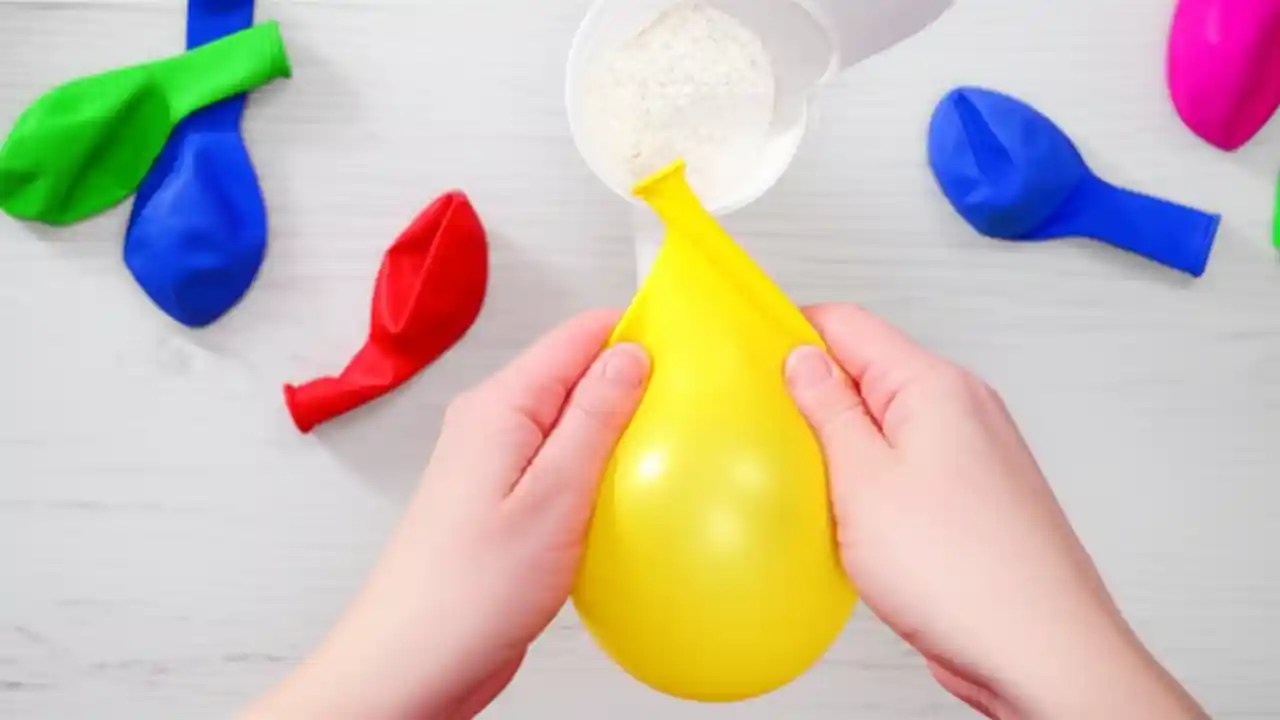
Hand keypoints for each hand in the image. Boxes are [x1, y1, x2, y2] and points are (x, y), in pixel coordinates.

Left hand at [246, 310, 649, 719]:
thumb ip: (594, 418)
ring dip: (614, 435)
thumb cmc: (470, 591)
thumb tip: (629, 354)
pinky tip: (621, 503)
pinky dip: (594, 474)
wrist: (415, 663)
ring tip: (660, 459)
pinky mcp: (503, 500)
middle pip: (575, 373)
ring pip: (570, 422)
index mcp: (500, 406)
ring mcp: (494, 462)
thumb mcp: (553, 496)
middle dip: (630, 386)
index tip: (684, 355)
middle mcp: (491, 422)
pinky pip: (559, 465)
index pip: (578, 335)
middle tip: (681, 416)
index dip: (634, 334)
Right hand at [785, 304, 1204, 719]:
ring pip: (887, 424)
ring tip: (816, 486)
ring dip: (845, 446)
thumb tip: (803, 359)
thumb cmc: (967, 575)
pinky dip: (874, 482)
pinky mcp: (974, 497)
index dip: (794, 334)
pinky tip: (855, 520)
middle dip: (816, 397)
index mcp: (935, 385)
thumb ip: (828, 409)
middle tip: (777, 435)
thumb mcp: (863, 480)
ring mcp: (974, 453)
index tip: (754, 362)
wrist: (1040, 653)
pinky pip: (908, 467)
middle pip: (869, 371)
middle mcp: (964, 407)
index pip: (848, 324)